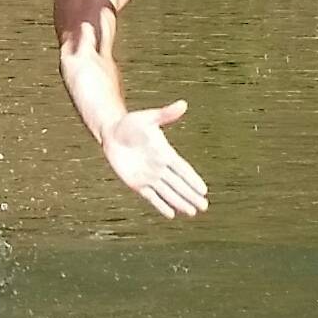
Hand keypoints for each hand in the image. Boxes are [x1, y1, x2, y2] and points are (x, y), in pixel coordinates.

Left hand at [101, 101, 208, 217]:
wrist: (112, 133)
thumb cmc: (130, 123)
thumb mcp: (148, 118)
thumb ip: (165, 114)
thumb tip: (183, 104)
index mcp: (165, 153)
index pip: (182, 169)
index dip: (193, 180)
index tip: (204, 190)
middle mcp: (160, 167)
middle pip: (178, 185)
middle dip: (191, 196)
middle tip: (204, 207)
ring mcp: (149, 177)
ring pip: (168, 193)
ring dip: (180, 203)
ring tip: (193, 213)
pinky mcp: (137, 183)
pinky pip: (151, 197)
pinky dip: (161, 205)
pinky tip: (171, 214)